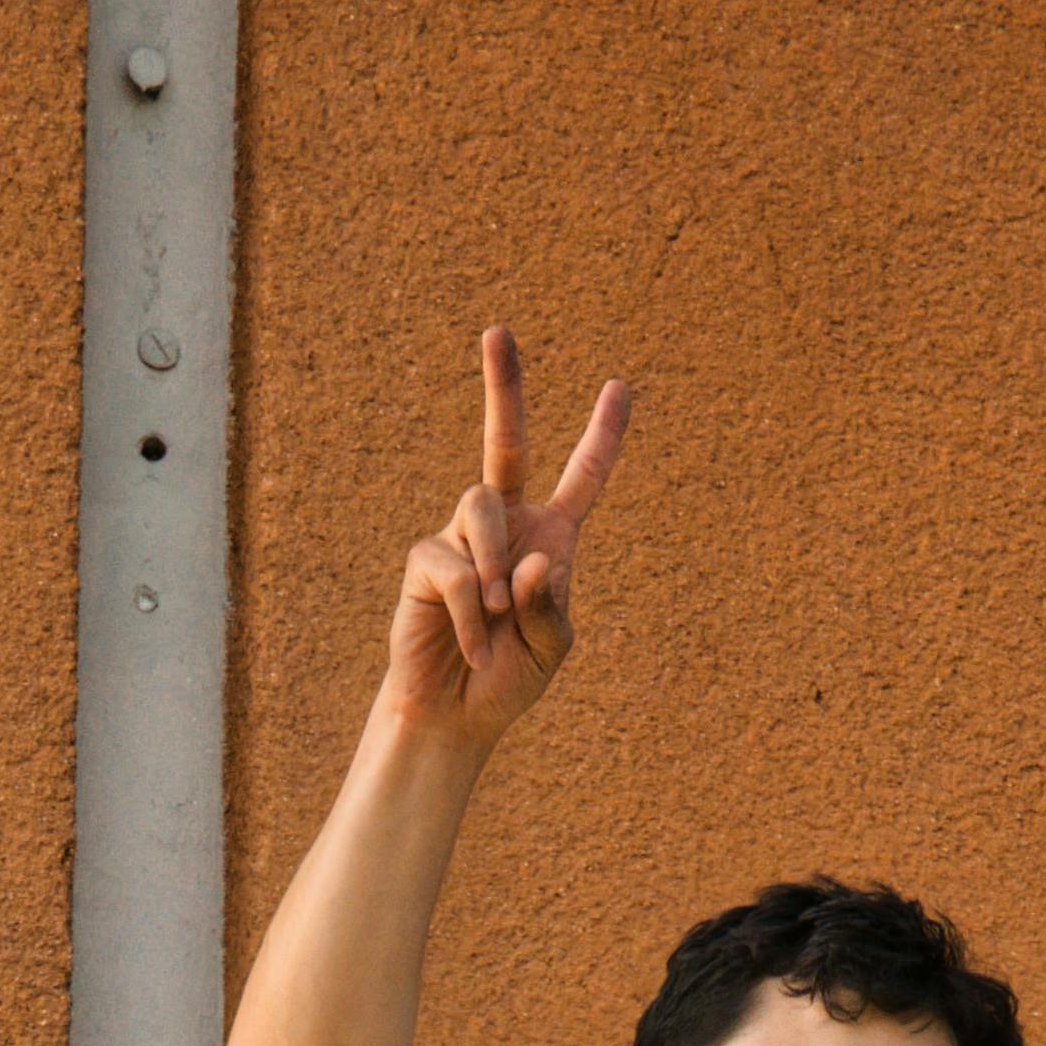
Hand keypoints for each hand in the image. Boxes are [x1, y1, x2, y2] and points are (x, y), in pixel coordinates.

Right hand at [380, 326, 632, 744]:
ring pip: (483, 507)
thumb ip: (553, 604)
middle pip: (504, 444)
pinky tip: (474, 646)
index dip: (602, 437)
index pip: (581, 480)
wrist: (455, 714)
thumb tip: (533, 560)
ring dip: (497, 568)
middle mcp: (506, 525)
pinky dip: (473, 615)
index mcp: (549, 538)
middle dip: (502, 387)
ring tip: (499, 617)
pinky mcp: (426, 561)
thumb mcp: (551, 648)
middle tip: (497, 331)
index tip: (619, 386)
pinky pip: (456, 569)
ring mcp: (461, 537)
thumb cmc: (510, 677)